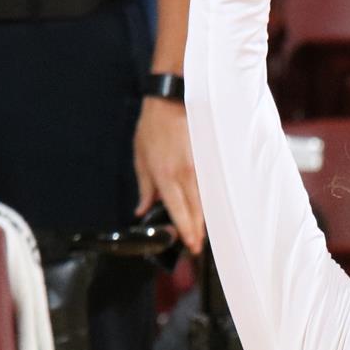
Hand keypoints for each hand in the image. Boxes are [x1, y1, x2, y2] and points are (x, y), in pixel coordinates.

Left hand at [134, 97, 204, 253]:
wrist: (171, 102)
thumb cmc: (153, 127)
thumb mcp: (140, 157)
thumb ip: (145, 187)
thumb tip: (142, 210)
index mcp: (165, 175)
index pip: (178, 210)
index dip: (185, 231)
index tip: (189, 245)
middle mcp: (184, 174)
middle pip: (197, 211)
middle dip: (198, 232)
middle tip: (196, 248)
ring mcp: (199, 168)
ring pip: (206, 201)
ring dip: (204, 219)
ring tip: (202, 234)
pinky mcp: (207, 160)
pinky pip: (209, 187)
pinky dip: (208, 201)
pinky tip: (206, 210)